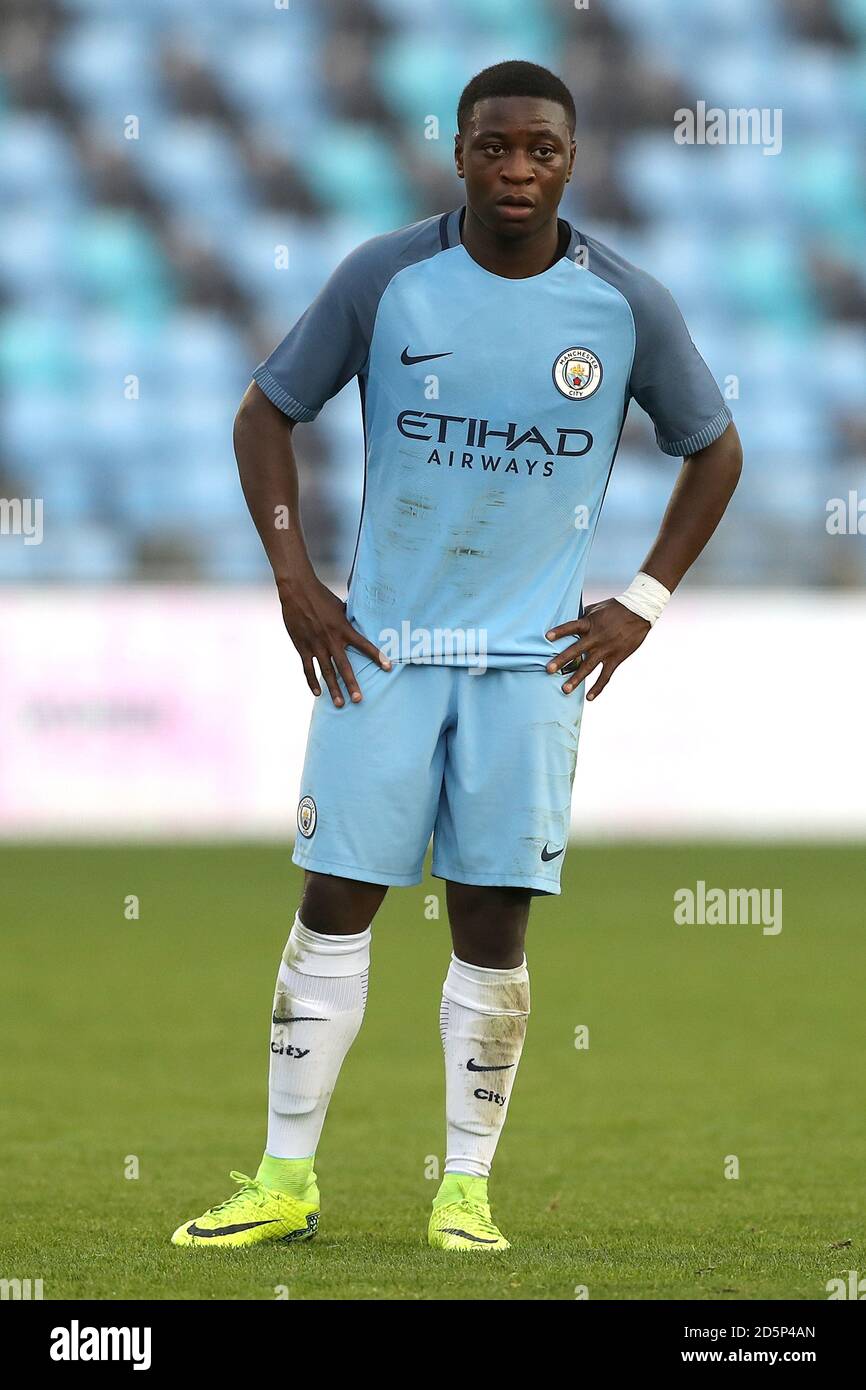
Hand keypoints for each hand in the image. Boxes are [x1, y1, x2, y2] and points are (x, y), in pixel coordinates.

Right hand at [278, 574, 390, 705]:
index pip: (364, 645)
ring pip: (326, 671)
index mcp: (344, 628)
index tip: (388, 668)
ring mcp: (316, 645)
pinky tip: (318, 693)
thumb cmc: (321, 596)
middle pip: (344, 666)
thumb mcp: (340, 607)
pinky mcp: (302, 647)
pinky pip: (308, 668)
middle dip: (352, 684)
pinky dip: (312, 682)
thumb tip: (363, 621)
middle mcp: (331, 639)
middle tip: (359, 700)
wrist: (297, 591)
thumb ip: (350, 620)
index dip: (377, 656)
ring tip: (339, 704)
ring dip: (333, 689)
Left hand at [545, 598, 650, 699]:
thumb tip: (570, 618)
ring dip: (576, 678)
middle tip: (548, 670)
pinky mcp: (616, 658)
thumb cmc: (616, 608)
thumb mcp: (596, 608)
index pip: (571, 627)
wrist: (640, 612)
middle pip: (576, 650)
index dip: (560, 631)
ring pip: (588, 666)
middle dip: (562, 660)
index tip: (547, 637)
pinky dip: (598, 687)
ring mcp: (606, 650)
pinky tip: (589, 697)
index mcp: (589, 623)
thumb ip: (582, 615)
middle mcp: (596, 638)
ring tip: (564, 690)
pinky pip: (605, 675)